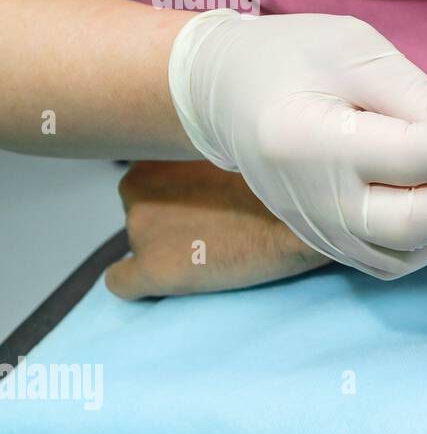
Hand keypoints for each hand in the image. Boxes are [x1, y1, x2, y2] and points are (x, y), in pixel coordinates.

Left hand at [107, 161, 327, 298]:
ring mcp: (139, 231)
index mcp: (154, 156)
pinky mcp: (152, 269)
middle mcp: (135, 189)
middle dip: (172, 217)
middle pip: (144, 209)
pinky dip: (138, 281)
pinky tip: (165, 279)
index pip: (150, 179)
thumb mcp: (231, 151)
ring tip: (213, 249)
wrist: (299, 213)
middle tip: (214, 224)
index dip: (180, 193)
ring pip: (141, 243)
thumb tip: (210, 173)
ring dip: (169, 246)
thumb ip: (206, 158)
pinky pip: (121, 282)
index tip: (208, 200)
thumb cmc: (277, 179)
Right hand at [168, 10, 426, 277]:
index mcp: (310, 139)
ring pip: (408, 252)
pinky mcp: (329, 245)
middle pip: (414, 223)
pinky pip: (395, 259)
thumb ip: (419, 97)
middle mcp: (312, 200)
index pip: (415, 157)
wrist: (226, 94)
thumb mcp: (356, 51)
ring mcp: (318, 231)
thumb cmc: (293, 58)